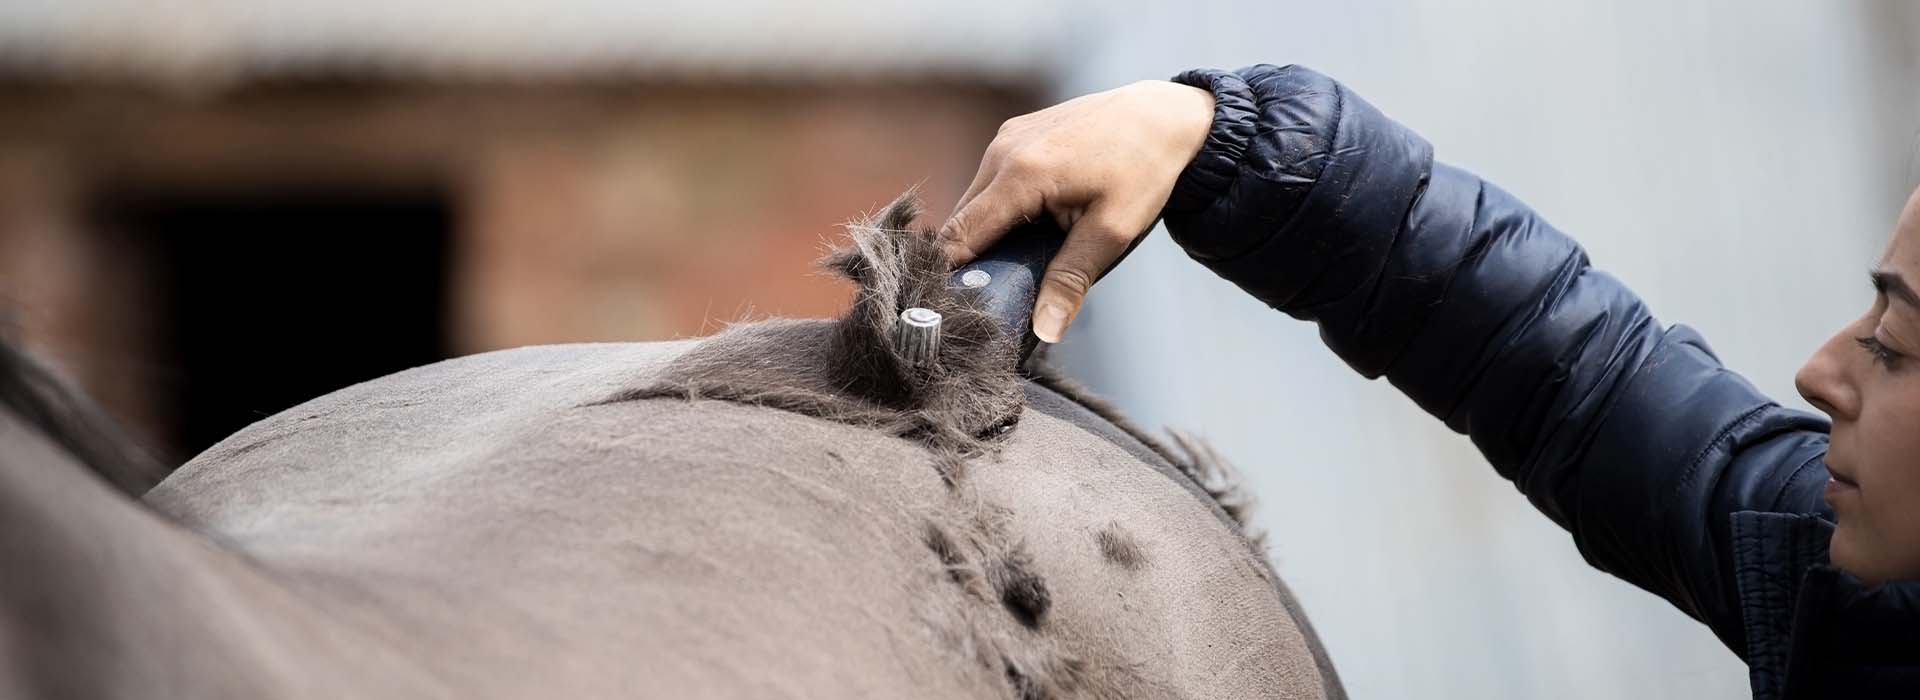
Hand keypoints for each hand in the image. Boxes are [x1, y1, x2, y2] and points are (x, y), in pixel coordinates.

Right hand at [938, 80, 1214, 342]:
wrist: (1163, 116)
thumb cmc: (1143, 170)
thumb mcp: (1112, 233)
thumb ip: (1071, 280)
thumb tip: (1046, 329)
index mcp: (1021, 175)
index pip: (961, 233)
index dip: (947, 270)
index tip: (946, 302)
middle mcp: (1003, 149)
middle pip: (963, 218)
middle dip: (971, 255)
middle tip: (992, 290)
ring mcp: (1007, 136)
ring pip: (976, 198)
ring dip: (987, 229)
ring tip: (1018, 257)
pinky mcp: (1016, 131)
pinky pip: (992, 178)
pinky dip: (1000, 204)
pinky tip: (1029, 222)